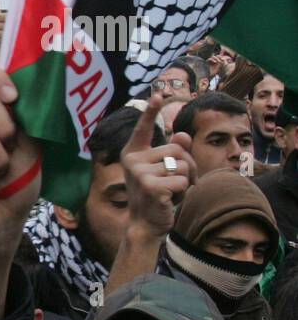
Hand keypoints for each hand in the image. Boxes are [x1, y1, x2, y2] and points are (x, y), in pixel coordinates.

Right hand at [121, 93, 194, 239]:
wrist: (145, 224)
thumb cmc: (157, 195)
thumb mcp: (165, 171)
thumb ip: (173, 151)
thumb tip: (181, 134)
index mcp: (132, 153)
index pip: (143, 128)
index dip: (151, 111)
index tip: (158, 95)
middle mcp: (132, 160)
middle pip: (177, 149)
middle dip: (188, 166)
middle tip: (177, 183)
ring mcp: (140, 173)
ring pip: (183, 164)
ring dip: (187, 179)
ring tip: (173, 191)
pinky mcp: (152, 186)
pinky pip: (183, 180)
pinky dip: (184, 191)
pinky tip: (171, 200)